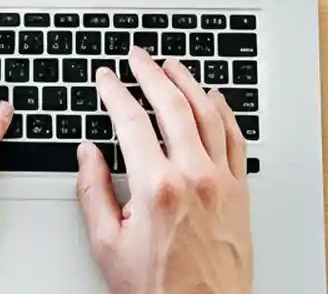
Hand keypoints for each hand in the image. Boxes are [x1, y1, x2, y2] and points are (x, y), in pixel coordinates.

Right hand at [77, 46, 252, 293]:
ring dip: (188, 82)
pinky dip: (224, 111)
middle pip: (172, 106)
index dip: (115, 92)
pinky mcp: (240, 192)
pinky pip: (235, 138)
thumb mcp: (107, 245)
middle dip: (151, 73)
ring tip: (172, 65)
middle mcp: (193, 177)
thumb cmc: (158, 291)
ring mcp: (221, 182)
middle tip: (137, 57)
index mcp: (155, 188)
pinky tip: (213, 98)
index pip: (131, 122)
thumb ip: (92, 192)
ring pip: (207, 114)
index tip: (106, 78)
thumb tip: (87, 154)